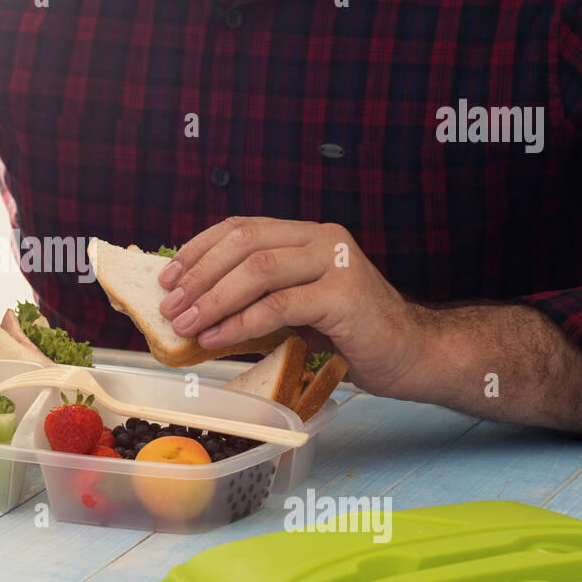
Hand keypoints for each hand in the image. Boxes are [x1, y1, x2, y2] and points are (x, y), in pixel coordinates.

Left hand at [157, 216, 426, 396]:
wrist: (413, 355)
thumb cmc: (352, 334)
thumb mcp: (298, 307)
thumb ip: (258, 297)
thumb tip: (194, 308)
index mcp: (308, 234)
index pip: (242, 227)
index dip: (199, 248)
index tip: (168, 276)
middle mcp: (323, 239)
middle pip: (245, 242)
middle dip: (199, 274)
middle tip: (170, 305)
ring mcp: (337, 264)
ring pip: (258, 269)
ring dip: (213, 299)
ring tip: (186, 324)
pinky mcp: (344, 296)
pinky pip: (279, 305)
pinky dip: (240, 322)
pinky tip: (217, 338)